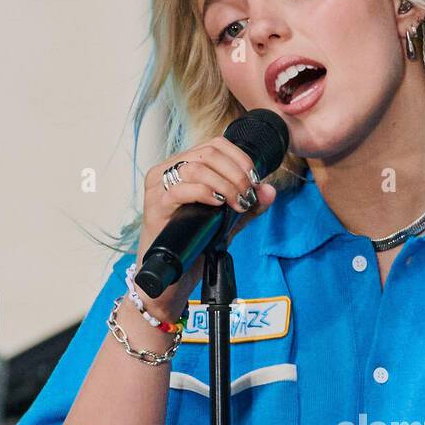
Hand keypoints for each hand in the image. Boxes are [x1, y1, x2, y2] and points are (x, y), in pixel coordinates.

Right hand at [136, 135, 276, 322]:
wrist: (171, 279)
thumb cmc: (194, 247)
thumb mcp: (227, 223)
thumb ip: (248, 207)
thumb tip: (269, 190)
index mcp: (184, 167)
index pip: (215, 145)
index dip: (240, 159)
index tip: (254, 181)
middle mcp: (168, 171)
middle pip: (208, 153)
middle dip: (236, 174)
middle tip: (247, 197)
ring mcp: (158, 187)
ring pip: (196, 167)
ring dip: (225, 185)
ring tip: (235, 204)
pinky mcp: (155, 206)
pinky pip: (180, 189)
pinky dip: (205, 193)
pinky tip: (218, 205)